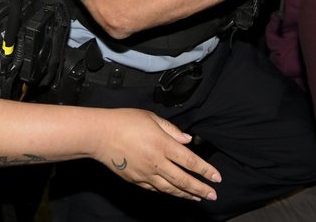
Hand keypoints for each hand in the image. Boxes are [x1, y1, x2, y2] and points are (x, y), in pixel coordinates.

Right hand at [94, 109, 219, 200]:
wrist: (99, 135)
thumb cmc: (124, 121)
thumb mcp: (151, 118)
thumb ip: (171, 130)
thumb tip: (187, 140)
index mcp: (163, 144)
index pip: (190, 161)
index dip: (205, 171)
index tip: (217, 178)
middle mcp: (156, 162)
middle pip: (183, 180)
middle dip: (200, 189)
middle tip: (212, 195)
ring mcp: (145, 173)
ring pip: (170, 188)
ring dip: (185, 194)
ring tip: (197, 198)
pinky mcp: (135, 179)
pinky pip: (154, 189)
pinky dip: (166, 191)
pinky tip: (173, 192)